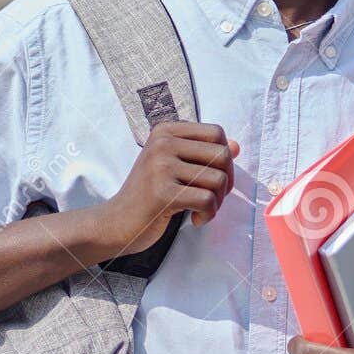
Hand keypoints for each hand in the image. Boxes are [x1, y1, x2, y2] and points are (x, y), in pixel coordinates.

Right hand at [91, 121, 239, 259]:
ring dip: (217, 202)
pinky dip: (208, 215)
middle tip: (211, 199)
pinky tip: (195, 220)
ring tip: (200, 211)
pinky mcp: (163, 193)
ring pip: (217, 179)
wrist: (116, 222)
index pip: (216, 132)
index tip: (213, 179)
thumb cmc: (148, 195)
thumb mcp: (173, 166)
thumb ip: (202, 154)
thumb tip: (236, 146)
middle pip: (222, 154)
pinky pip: (207, 200)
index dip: (225, 158)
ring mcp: (160, 167)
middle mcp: (162, 143)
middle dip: (226, 182)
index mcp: (165, 131)